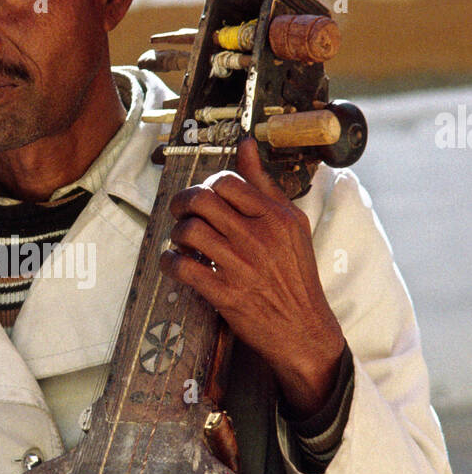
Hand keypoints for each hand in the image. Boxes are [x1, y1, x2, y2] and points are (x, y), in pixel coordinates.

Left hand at [160, 138, 345, 415]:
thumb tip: (246, 144)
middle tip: (181, 213)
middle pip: (201, 201)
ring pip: (188, 232)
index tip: (204, 197)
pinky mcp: (225, 294)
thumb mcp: (292, 224)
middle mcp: (259, 238)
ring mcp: (241, 266)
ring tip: (182, 241)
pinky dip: (170, 262)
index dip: (206, 185)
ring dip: (176, 234)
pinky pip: (183, 267)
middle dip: (181, 203)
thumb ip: (265, 185)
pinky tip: (176, 263)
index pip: (227, 182)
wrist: (303, 328)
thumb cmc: (295, 274)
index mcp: (277, 217)